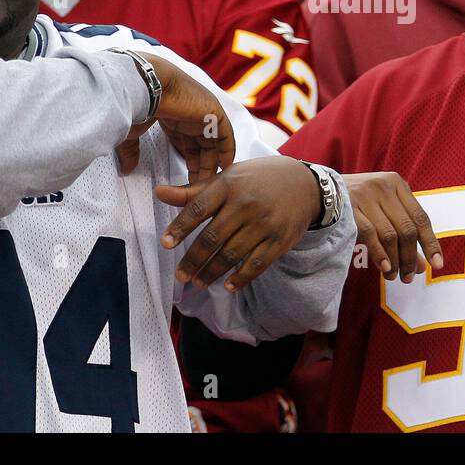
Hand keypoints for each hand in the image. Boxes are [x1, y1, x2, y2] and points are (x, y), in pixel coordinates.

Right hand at [115, 54, 235, 181]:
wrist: (145, 85)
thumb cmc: (135, 104)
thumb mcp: (133, 132)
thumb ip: (132, 150)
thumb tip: (126, 169)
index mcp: (174, 119)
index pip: (187, 145)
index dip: (188, 164)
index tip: (187, 184)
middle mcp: (191, 116)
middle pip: (203, 147)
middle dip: (201, 169)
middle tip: (199, 190)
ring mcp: (204, 113)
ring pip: (215, 144)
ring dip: (213, 164)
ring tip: (211, 185)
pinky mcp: (214, 112)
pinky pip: (226, 135)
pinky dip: (227, 151)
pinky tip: (224, 167)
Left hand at [156, 156, 322, 291]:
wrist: (305, 184)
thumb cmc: (258, 180)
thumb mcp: (228, 178)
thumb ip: (194, 191)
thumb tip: (159, 192)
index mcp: (229, 184)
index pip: (199, 208)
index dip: (180, 227)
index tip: (166, 244)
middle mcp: (246, 203)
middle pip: (213, 237)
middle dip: (193, 260)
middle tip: (180, 276)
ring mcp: (264, 223)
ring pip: (232, 254)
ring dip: (212, 272)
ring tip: (198, 282)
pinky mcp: (279, 240)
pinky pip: (257, 264)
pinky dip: (241, 278)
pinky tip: (228, 286)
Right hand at [344, 172, 441, 282]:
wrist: (318, 189)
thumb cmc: (356, 202)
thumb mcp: (383, 210)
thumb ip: (404, 234)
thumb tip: (422, 267)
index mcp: (397, 184)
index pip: (421, 217)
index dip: (431, 243)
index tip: (437, 265)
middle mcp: (384, 187)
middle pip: (407, 229)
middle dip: (410, 257)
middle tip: (410, 277)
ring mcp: (366, 196)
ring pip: (391, 235)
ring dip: (396, 260)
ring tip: (395, 276)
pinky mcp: (350, 207)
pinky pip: (371, 235)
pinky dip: (380, 254)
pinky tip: (385, 268)